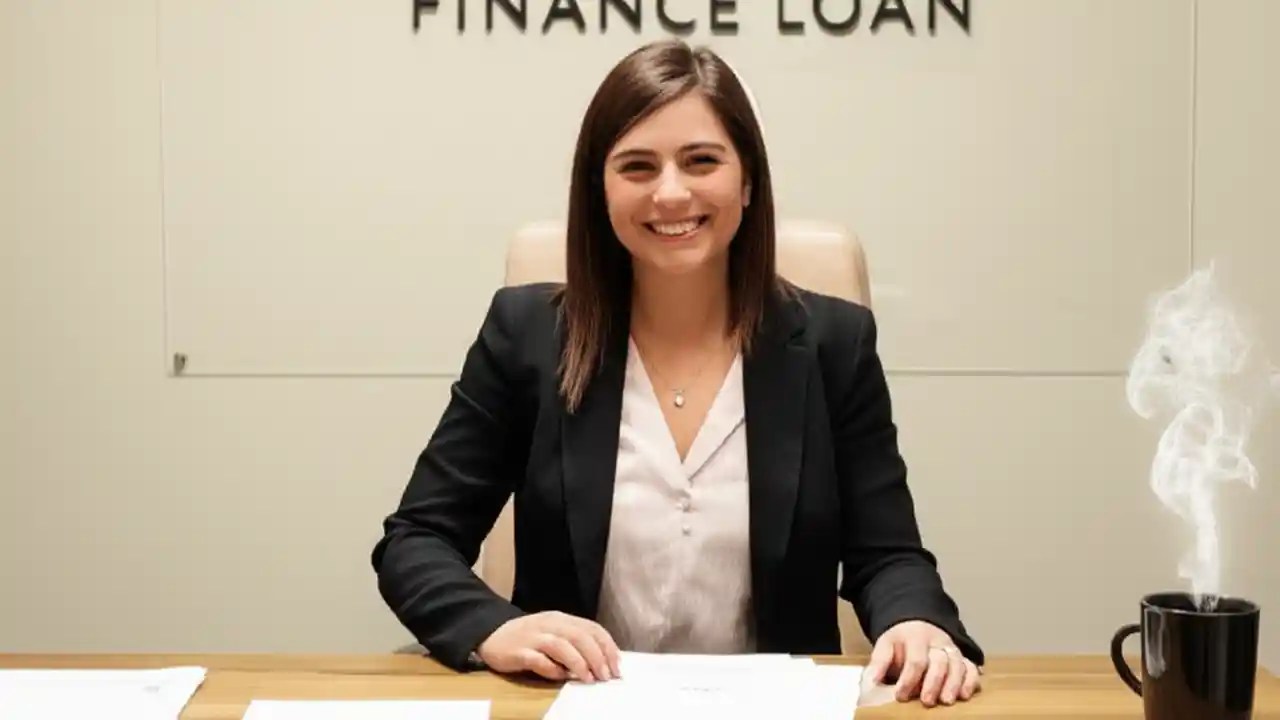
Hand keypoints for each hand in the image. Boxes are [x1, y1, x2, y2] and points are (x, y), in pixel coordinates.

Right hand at [476, 611, 621, 682]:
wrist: (491, 634)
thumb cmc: (529, 637)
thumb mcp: (554, 633)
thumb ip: (575, 643)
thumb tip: (602, 662)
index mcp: (562, 618)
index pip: (591, 628)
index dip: (607, 647)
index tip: (617, 666)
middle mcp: (549, 624)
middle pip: (579, 636)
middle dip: (597, 657)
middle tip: (606, 676)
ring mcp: (533, 637)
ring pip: (561, 646)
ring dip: (578, 663)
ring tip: (589, 679)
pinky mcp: (519, 651)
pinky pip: (538, 660)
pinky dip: (552, 669)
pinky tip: (560, 677)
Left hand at [866, 620, 980, 706]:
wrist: (917, 624)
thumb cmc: (900, 642)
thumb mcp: (885, 645)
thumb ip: (879, 661)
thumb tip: (872, 680)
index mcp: (916, 637)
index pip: (916, 659)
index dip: (909, 679)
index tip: (900, 696)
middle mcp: (937, 642)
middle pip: (940, 661)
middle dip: (934, 682)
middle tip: (927, 701)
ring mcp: (952, 650)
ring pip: (958, 664)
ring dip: (954, 684)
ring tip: (947, 701)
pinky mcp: (962, 658)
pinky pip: (971, 667)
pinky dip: (971, 681)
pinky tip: (965, 694)